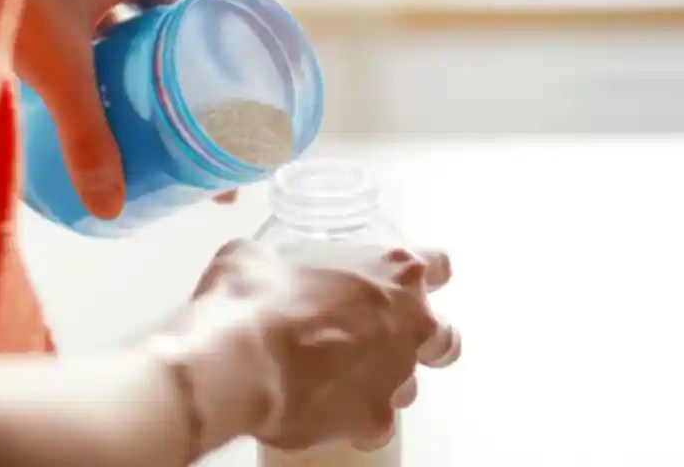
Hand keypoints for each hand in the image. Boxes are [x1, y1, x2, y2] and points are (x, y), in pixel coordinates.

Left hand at [14, 0, 245, 217]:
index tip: (260, 68)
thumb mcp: (55, 63)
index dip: (252, 16)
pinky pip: (103, 15)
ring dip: (158, 52)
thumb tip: (112, 208)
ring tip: (165, 108)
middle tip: (215, 110)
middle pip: (187, 2)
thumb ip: (86, 134)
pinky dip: (113, 49)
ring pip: (142, 11)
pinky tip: (100, 87)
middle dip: (205, 54)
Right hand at [181, 240, 459, 452]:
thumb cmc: (253, 297)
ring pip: (409, 386)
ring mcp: (396, 375)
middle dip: (420, 341)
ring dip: (381, 383)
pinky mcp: (374, 421)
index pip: (437, 266)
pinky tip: (319, 411)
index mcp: (393, 269)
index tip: (396, 283)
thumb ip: (282, 263)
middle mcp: (409, 322)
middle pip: (444, 337)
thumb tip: (262, 270)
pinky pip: (374, 428)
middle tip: (381, 340)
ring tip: (336, 380)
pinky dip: (351, 422)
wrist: (239, 360)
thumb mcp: (260, 256)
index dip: (417, 276)